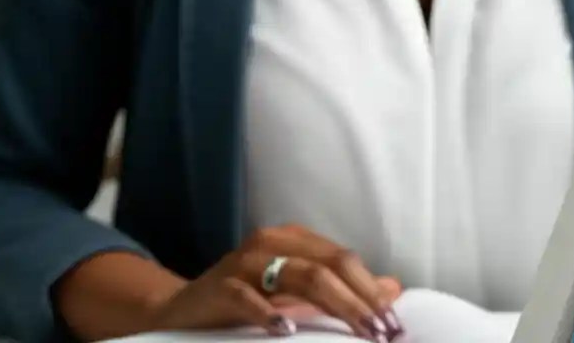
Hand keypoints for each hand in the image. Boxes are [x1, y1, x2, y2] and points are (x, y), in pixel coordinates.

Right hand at [147, 224, 403, 340]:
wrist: (179, 312)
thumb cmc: (245, 303)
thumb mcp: (298, 296)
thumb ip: (342, 291)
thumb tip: (393, 289)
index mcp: (295, 240)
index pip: (345, 259)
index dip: (372, 289)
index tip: (394, 323)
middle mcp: (273, 242)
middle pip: (330, 265)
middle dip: (362, 300)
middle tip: (383, 332)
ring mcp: (245, 261)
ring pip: (301, 276)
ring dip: (337, 305)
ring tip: (359, 332)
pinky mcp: (220, 285)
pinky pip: (248, 296)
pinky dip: (270, 312)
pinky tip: (287, 330)